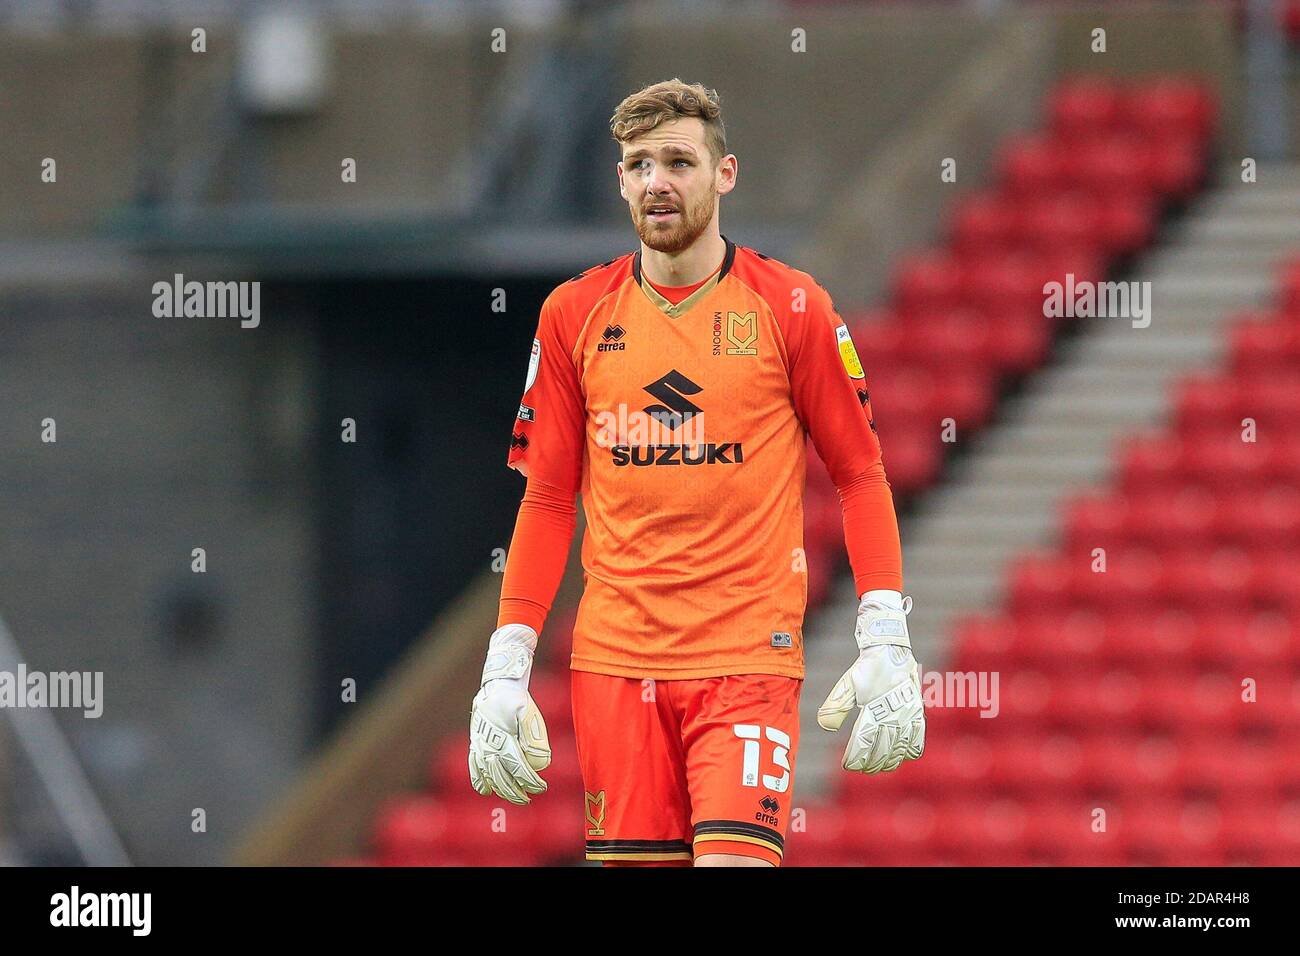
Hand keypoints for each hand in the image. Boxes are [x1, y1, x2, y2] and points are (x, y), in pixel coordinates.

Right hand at [468, 624, 550, 803]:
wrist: (497, 685)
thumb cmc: (516, 700)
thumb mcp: (529, 713)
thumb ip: (534, 737)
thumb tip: (541, 762)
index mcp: (503, 739)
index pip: (518, 768)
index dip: (530, 781)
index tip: (541, 787)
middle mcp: (487, 745)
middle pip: (502, 776)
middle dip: (516, 790)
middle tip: (529, 798)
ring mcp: (479, 746)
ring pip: (487, 775)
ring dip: (501, 789)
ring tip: (514, 797)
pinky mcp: (475, 743)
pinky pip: (473, 766)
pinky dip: (479, 780)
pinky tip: (486, 789)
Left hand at [817, 594, 924, 773]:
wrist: (890, 648)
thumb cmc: (866, 667)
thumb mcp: (847, 684)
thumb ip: (836, 705)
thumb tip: (824, 725)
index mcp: (875, 709)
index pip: (864, 743)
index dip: (856, 758)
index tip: (847, 765)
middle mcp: (894, 715)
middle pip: (883, 750)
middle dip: (871, 763)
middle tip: (861, 769)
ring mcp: (909, 715)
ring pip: (901, 749)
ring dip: (889, 761)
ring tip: (878, 767)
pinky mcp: (918, 712)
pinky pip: (918, 739)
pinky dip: (910, 751)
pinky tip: (902, 757)